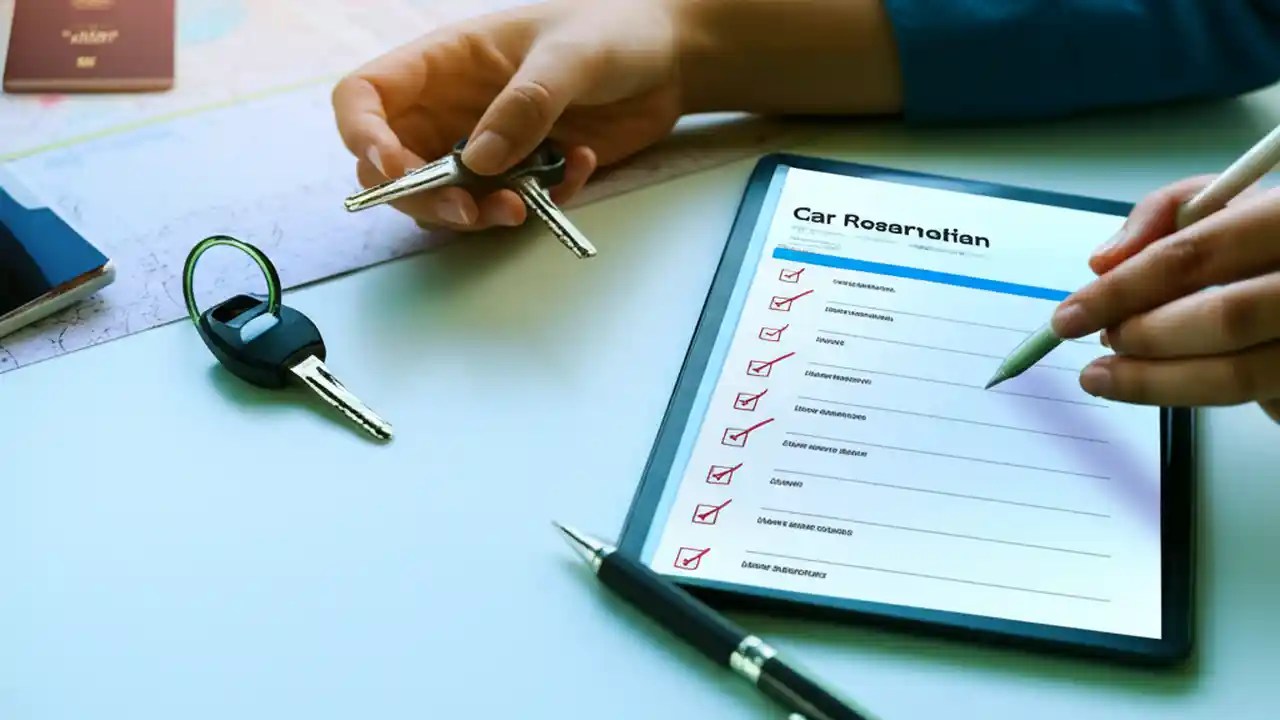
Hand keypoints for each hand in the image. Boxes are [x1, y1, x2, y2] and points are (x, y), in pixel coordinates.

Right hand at [331, 0, 684, 230]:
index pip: (365, 98)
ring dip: (477, 213)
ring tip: (524, 208)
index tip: (395, 172)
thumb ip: (525, 105)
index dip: (363, 138)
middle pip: (394, 165)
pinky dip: (536, 203)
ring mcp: (486, 143)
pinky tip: (580, 167)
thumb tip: (477, 161)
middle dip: (423, 198)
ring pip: (447, 197)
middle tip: (471, 213)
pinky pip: (506, 204)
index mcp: (444, 62)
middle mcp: (453, 107)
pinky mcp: (523, 171)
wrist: (671, 59)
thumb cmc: (615, 31)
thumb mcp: (570, 57)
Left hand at [1051, 176, 1279, 421]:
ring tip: (1107, 377)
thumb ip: (1164, 214)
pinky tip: (1173, 380)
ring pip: (1240, 376)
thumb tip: (1102, 264)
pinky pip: (1256, 397)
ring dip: (1158, 382)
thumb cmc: (1271, 230)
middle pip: (1224, 320)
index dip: (1122, 291)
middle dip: (1145, 337)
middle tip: (1103, 343)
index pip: (1194, 256)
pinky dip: (1201, 390)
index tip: (1068, 317)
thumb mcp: (1228, 197)